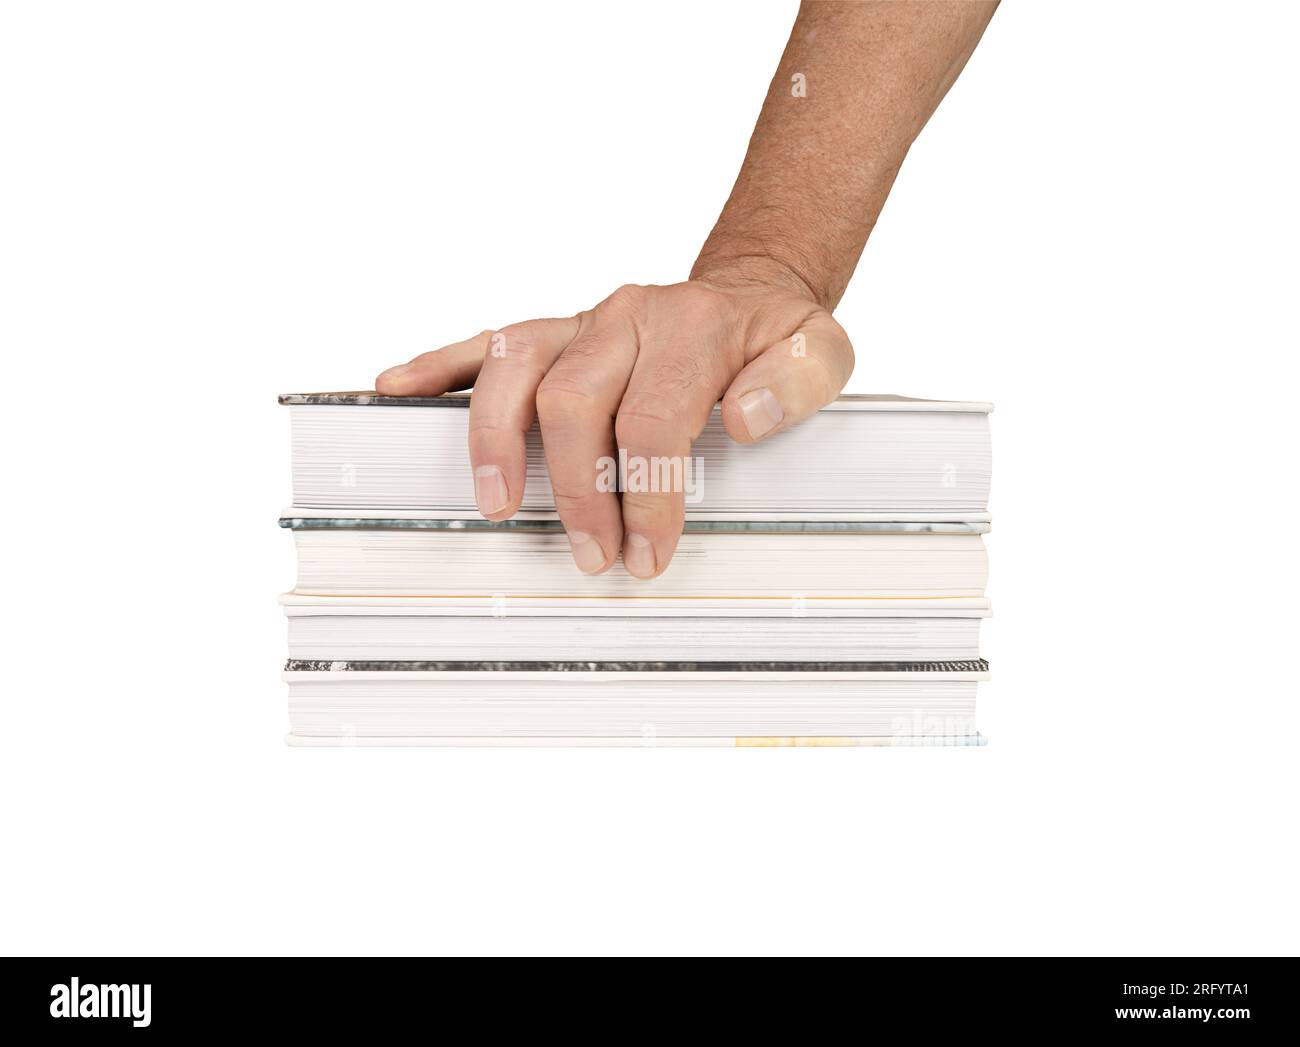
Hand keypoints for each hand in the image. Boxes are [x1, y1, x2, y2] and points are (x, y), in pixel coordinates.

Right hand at [375, 278, 852, 577]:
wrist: (749, 288)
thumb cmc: (777, 334)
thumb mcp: (822, 352)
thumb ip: (796, 383)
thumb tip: (740, 418)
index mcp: (690, 328)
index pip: (655, 416)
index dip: (647, 492)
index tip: (648, 552)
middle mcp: (625, 318)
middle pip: (574, 399)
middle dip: (578, 488)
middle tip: (591, 554)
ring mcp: (580, 324)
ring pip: (514, 368)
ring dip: (495, 440)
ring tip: (498, 506)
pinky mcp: (551, 332)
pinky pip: (484, 341)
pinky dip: (436, 365)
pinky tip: (396, 390)